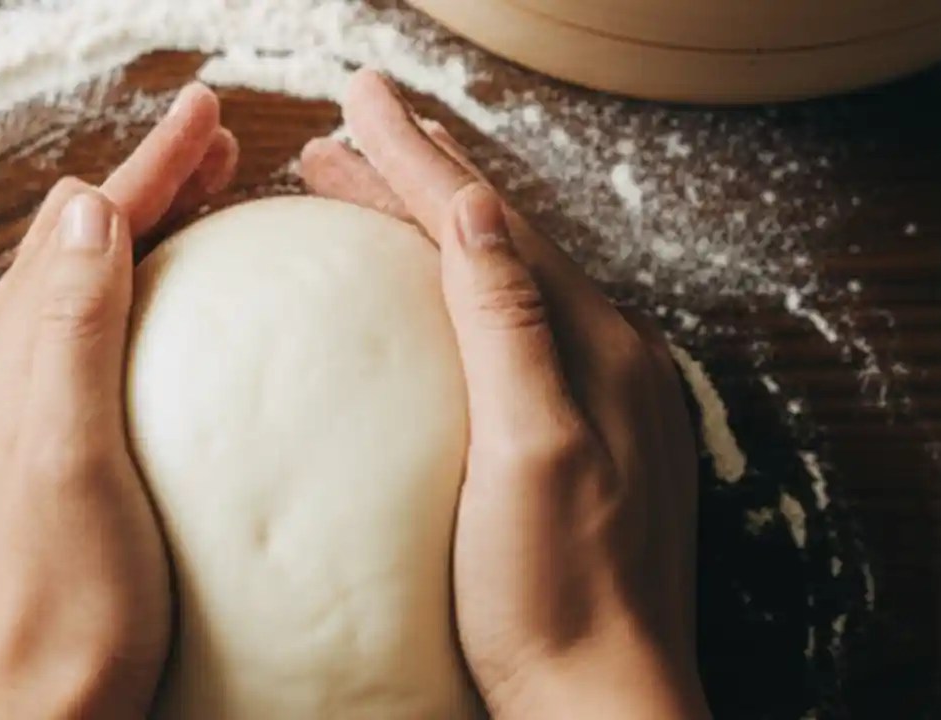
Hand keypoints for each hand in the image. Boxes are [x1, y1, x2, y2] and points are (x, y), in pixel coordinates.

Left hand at [0, 83, 237, 718]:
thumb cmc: (65, 603)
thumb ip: (71, 328)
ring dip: (137, 233)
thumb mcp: (68, 457)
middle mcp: (2, 378)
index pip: (82, 233)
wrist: (41, 710)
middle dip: (145, 187)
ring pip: (80, 290)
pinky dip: (130, 295)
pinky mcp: (43, 454)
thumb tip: (86, 206)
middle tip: (219, 152)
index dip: (147, 168)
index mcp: (9, 365)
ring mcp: (18, 416)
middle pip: (77, 248)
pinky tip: (170, 311)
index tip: (207, 117)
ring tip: (201, 203)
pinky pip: (84, 342)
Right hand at [301, 70, 707, 718]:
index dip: (418, 156)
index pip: (490, 224)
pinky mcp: (567, 437)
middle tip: (336, 143)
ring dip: (429, 230)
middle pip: (495, 241)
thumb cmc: (559, 595)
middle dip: (414, 180)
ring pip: (498, 281)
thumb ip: (509, 325)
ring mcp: (590, 397)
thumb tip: (474, 208)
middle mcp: (604, 357)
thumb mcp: (530, 451)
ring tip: (362, 196)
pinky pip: (505, 332)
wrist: (597, 704)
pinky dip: (452, 292)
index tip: (359, 98)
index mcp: (597, 347)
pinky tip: (416, 299)